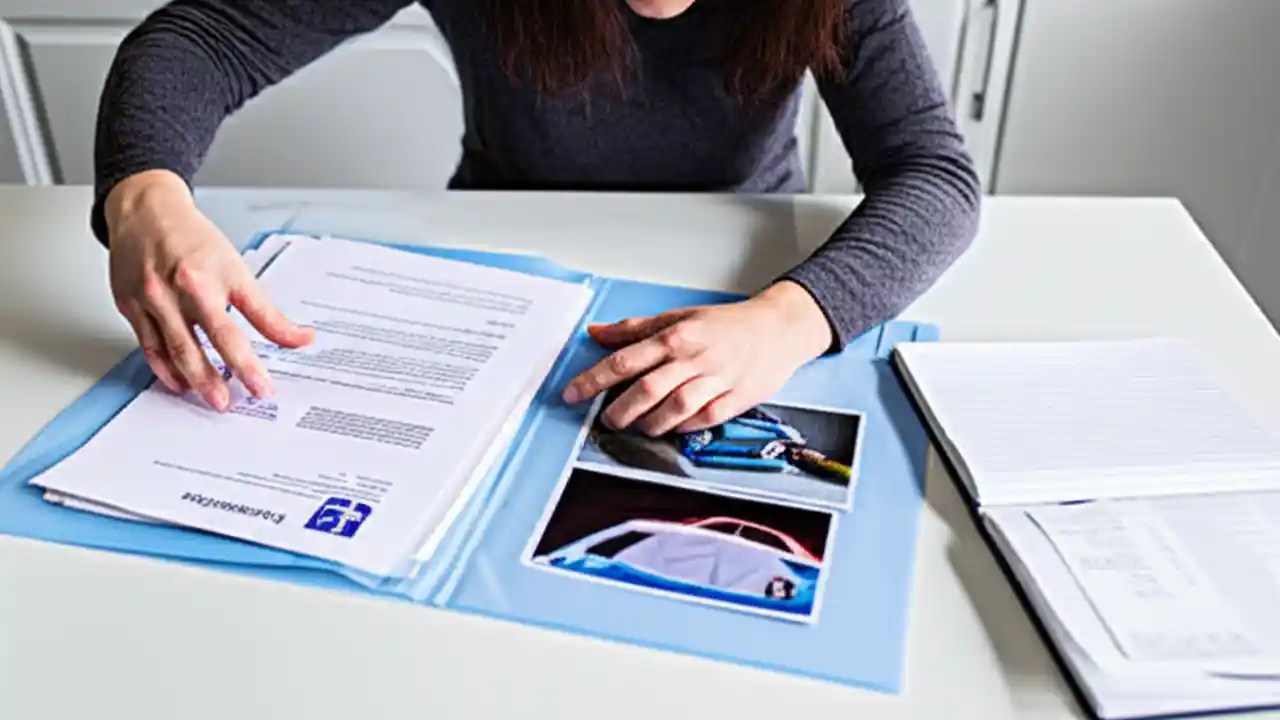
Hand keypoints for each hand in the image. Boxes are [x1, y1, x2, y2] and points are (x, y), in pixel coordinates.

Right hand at [105, 170, 313, 410]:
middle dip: (223, 376)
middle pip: (205, 342)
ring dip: (195, 379)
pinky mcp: (130, 305)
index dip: (256, 358)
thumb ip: (265, 310)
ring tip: (214, 398)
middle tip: (238, 400)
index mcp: (211, 277)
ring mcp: (151, 298)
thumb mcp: (237, 268)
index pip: (240, 326)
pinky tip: (180, 383)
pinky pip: (148, 346)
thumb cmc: (191, 238)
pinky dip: (164, 369)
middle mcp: (180, 288)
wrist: (145, 211)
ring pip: (174, 349)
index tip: (265, 386)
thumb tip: (299, 338)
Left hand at [562, 281, 831, 435]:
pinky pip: (702, 420)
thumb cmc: (726, 325)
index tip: (571, 394)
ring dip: (649, 424)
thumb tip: (596, 333)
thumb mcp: (678, 317)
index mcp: (675, 336)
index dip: (593, 380)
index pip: (624, 361)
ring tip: (637, 426)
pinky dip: (682, 428)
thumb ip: (634, 329)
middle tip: (608, 419)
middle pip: (645, 390)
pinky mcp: (734, 399)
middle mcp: (692, 358)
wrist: (777, 329)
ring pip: (672, 409)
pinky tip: (671, 427)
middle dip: (619, 411)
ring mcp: (715, 380)